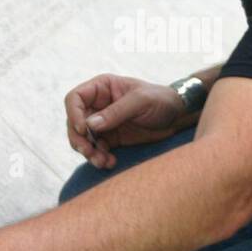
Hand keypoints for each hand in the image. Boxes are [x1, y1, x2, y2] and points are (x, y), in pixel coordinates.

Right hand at [64, 73, 185, 167]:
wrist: (177, 116)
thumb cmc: (161, 100)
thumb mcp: (141, 101)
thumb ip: (116, 112)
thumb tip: (90, 125)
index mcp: (102, 88)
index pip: (75, 99)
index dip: (74, 114)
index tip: (84, 129)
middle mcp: (98, 105)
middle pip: (74, 122)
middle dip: (79, 139)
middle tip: (89, 152)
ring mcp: (103, 123)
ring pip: (83, 139)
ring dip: (88, 152)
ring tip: (102, 162)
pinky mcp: (110, 139)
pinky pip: (96, 150)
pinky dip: (99, 158)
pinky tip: (110, 162)